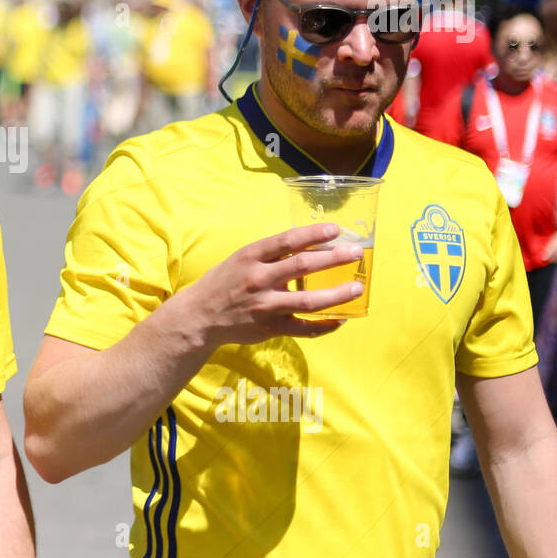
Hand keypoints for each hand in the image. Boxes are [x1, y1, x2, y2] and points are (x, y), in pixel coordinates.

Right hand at [170, 223, 364, 351]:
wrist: (199, 317)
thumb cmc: (223, 283)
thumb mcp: (241, 260)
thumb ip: (269, 254)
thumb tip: (307, 245)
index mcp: (251, 257)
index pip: (286, 240)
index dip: (313, 234)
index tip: (335, 229)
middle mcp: (259, 279)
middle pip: (303, 266)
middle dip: (334, 258)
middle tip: (356, 253)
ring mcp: (265, 305)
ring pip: (309, 300)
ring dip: (337, 294)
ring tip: (357, 288)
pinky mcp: (270, 328)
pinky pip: (304, 329)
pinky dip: (325, 325)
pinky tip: (340, 319)